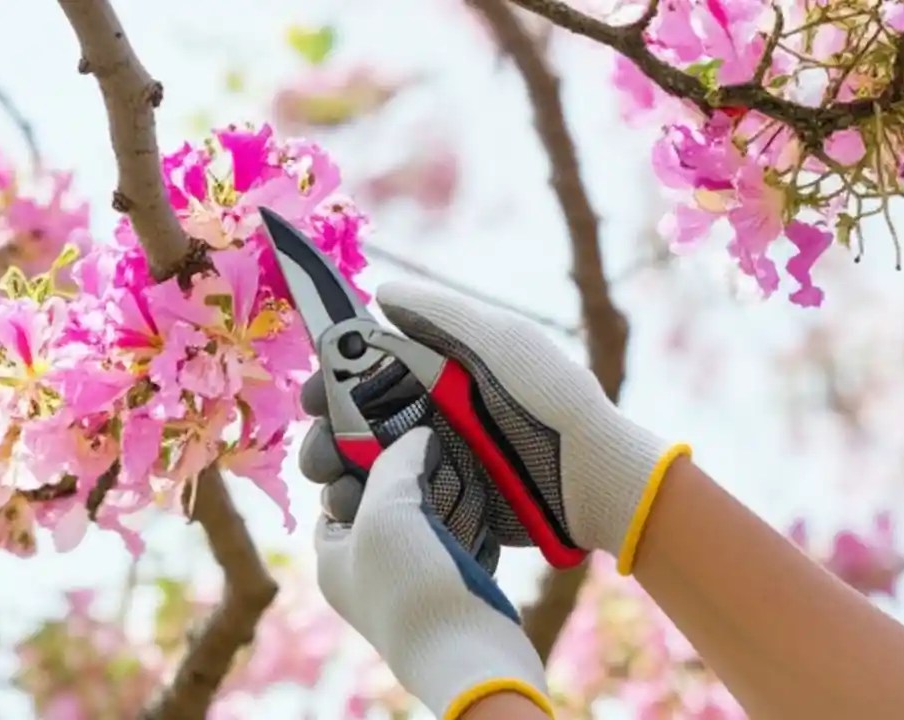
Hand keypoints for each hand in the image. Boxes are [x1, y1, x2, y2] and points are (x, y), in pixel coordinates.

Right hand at [307, 281, 690, 573]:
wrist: (594, 478)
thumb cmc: (551, 399)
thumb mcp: (500, 340)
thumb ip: (440, 314)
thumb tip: (378, 293)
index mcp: (435, 371)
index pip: (361, 373)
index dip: (327, 383)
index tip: (310, 398)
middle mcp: (427, 415)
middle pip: (350, 426)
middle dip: (324, 440)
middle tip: (323, 459)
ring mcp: (433, 464)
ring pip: (362, 471)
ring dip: (339, 481)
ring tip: (341, 493)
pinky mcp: (443, 506)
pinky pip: (392, 508)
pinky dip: (370, 512)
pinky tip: (364, 518)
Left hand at [312, 427, 551, 719]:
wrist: (473, 658)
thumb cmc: (412, 586)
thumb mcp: (386, 509)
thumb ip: (394, 461)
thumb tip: (417, 435)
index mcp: (332, 554)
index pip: (333, 488)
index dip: (353, 456)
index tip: (383, 426)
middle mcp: (366, 568)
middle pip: (382, 497)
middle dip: (408, 469)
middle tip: (431, 441)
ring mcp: (411, 580)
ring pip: (426, 514)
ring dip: (446, 491)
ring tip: (463, 467)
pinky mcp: (453, 586)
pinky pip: (459, 536)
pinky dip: (471, 518)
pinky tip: (484, 505)